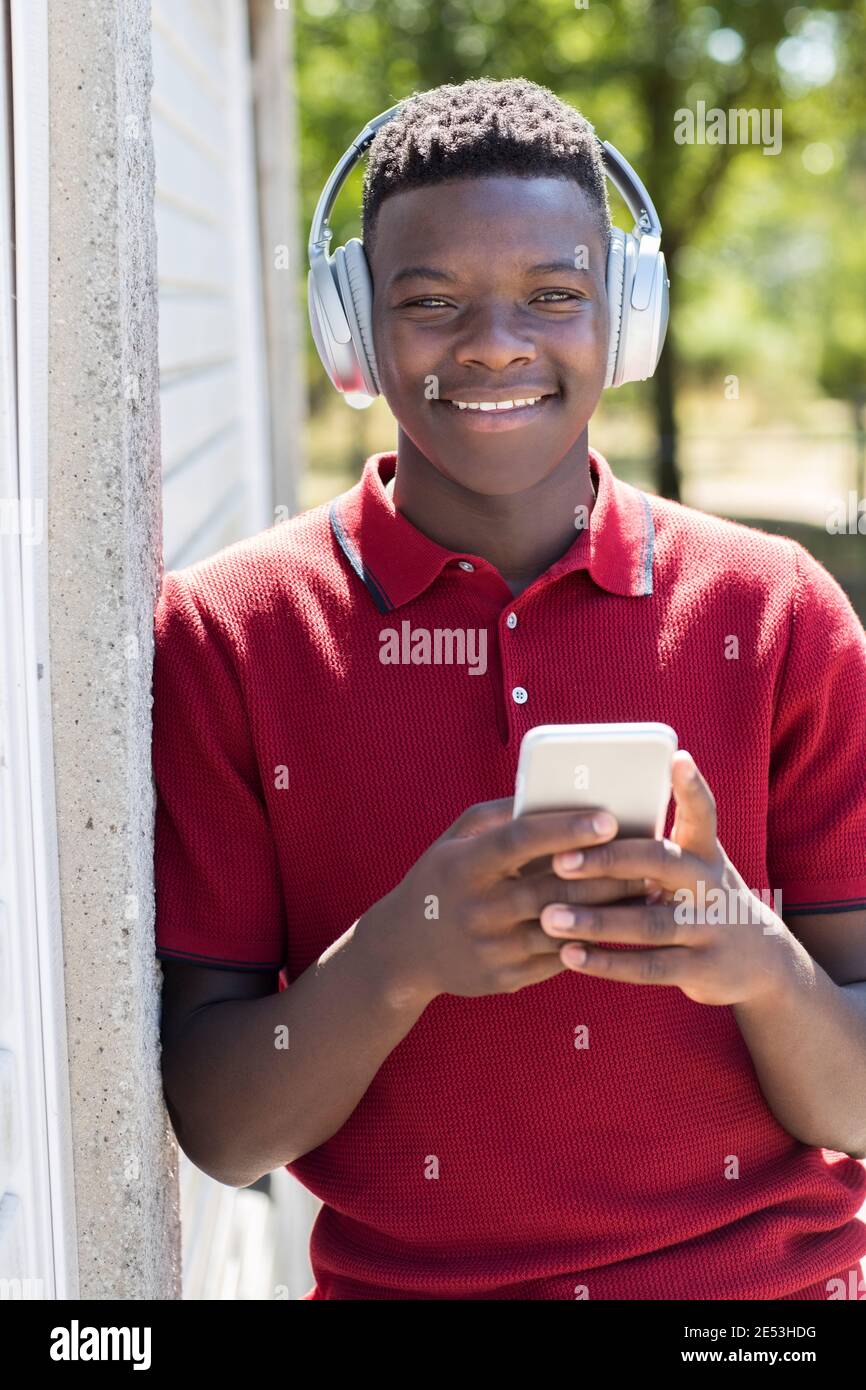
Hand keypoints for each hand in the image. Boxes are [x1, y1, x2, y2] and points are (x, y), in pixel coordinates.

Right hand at [357, 798, 650, 1005]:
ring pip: (565, 927)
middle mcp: (478, 908)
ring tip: (647, 888)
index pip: (520, 842)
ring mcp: (492, 948)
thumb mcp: (456, 838)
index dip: (565, 829)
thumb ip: (502, 816)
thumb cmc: (441, 878)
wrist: (404, 951)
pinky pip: (560, 958)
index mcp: (465, 865)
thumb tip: (553, 792)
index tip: (608, 818)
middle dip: (607, 871)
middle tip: (649, 853)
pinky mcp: (505, 979)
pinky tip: (621, 924)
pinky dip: (594, 940)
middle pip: (554, 887)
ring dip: (611, 909)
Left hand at [539, 751, 793, 1006]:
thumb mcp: (693, 867)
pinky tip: (570, 955)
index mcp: (705, 852)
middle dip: (609, 860)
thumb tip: (580, 822)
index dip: (692, 786)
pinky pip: (650, 967)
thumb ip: (651, 848)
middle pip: (661, 863)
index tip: (677, 758)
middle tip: (560, 860)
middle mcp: (711, 885)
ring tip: (550, 918)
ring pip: (649, 923)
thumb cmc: (701, 899)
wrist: (762, 962)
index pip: (703, 813)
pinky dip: (607, 962)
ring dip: (596, 921)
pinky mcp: (703, 969)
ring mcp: (711, 928)